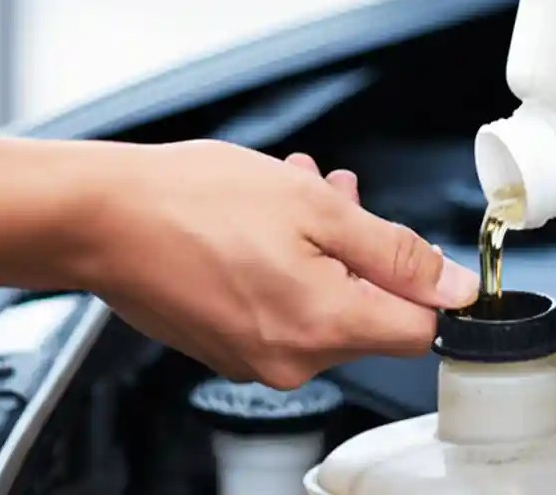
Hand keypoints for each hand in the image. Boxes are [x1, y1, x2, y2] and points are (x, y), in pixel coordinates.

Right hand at [74, 140, 478, 389]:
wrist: (98, 218)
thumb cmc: (191, 202)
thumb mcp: (315, 207)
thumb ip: (397, 252)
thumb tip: (456, 287)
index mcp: (323, 327)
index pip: (419, 330)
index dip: (424, 281)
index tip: (405, 243)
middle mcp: (291, 360)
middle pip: (370, 315)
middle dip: (362, 250)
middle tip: (336, 196)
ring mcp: (254, 359)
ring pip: (325, 306)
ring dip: (323, 249)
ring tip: (295, 195)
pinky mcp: (226, 347)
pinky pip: (283, 311)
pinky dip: (287, 268)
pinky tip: (264, 223)